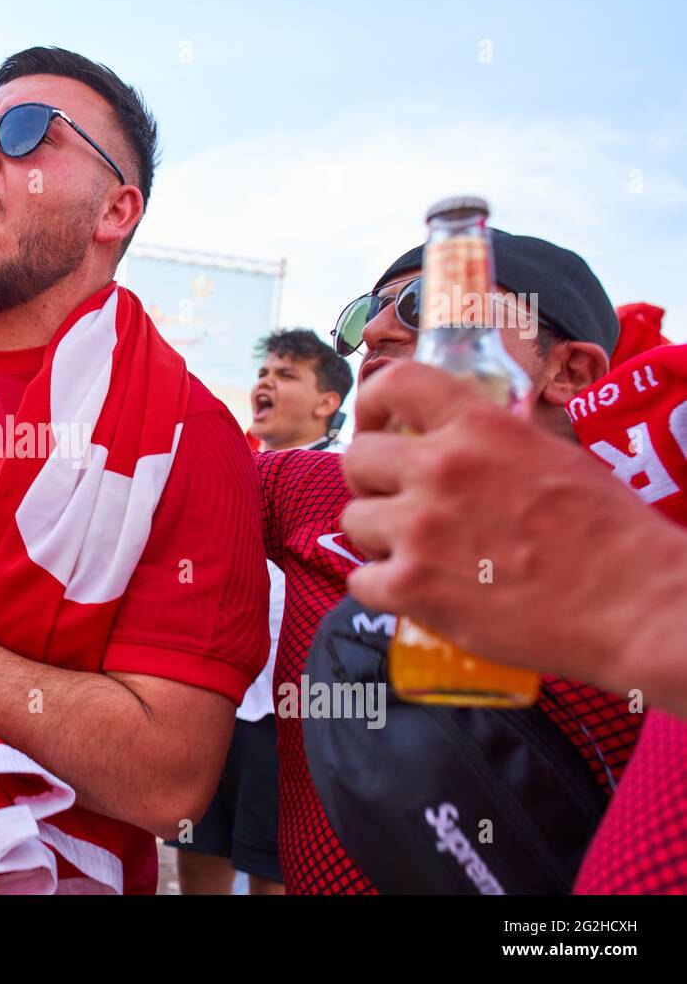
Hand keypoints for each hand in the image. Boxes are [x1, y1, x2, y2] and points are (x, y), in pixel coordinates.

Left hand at [339, 361, 671, 682]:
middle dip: (371, 483)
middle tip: (397, 504)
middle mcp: (442, 467)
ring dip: (376, 539)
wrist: (635, 606)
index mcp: (481, 426)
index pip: (396, 382)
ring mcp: (421, 527)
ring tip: (416, 555)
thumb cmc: (610, 535)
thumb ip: (493, 443)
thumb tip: (458, 440)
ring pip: (353, 520)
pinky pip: (359, 581)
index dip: (372, 403)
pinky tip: (414, 594)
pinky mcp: (413, 586)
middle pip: (357, 458)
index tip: (374, 425)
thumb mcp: (552, 455)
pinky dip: (379, 590)